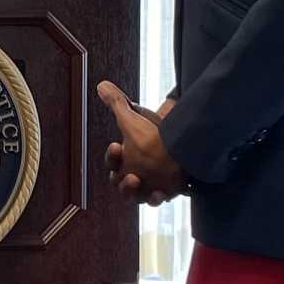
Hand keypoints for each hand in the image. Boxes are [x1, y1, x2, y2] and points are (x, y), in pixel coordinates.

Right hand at [97, 82, 185, 205]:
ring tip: (138, 182)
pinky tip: (159, 192)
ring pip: (137, 197)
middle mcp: (134, 176)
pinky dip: (157, 198)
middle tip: (131, 176)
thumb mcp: (134, 118)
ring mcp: (149, 186)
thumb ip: (117, 103)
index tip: (116, 145)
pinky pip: (159, 199)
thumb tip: (102, 84)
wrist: (180, 141)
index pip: (113, 163)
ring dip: (135, 192)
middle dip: (123, 183)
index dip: (112, 157)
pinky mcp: (165, 191)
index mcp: (124, 161)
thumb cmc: (153, 133)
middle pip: (122, 186)